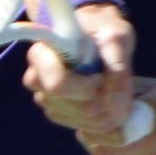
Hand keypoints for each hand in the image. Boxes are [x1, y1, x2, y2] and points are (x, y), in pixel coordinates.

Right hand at [23, 2, 137, 135]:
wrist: (98, 32)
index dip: (84, 89)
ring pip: (75, 119)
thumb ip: (118, 69)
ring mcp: (45, 96)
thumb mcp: (116, 39)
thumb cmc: (103, 29)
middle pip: (68, 107)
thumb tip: (113, 107)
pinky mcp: (57, 109)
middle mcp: (38, 76)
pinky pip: (78, 125)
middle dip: (99, 103)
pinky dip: (99, 118)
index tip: (100, 77)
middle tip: (116, 87)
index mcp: (43, 53)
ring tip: (115, 90)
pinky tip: (107, 99)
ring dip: (103, 112)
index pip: (58, 84)